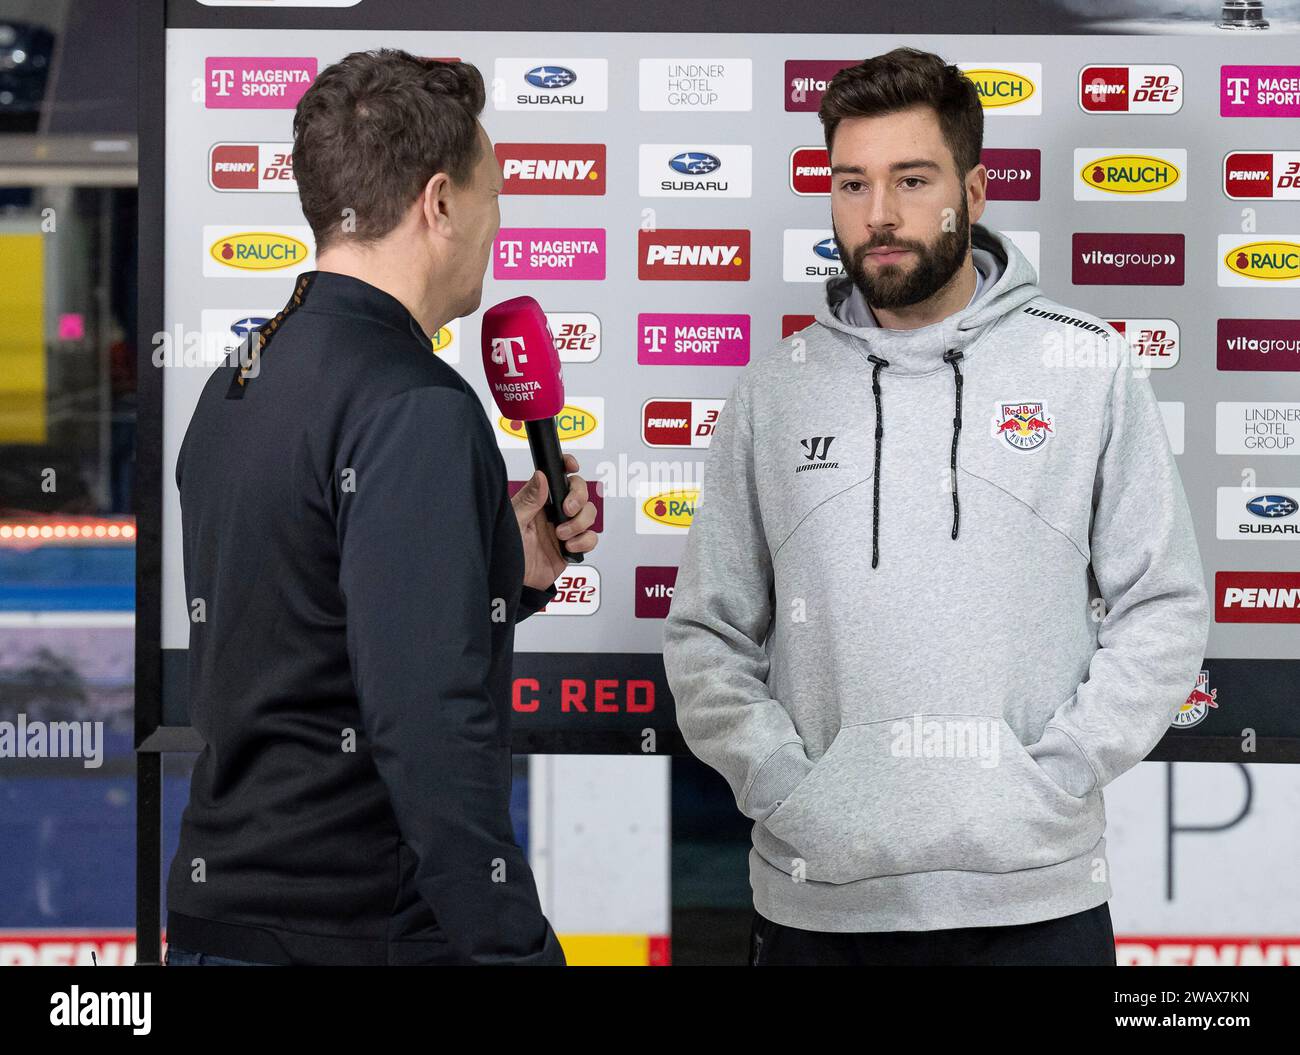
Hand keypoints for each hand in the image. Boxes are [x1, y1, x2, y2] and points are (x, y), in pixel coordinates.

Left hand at [511, 453, 598, 589]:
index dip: (567, 467)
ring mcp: (565, 528)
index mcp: (538, 501)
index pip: (556, 476)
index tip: (572, 466)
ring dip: (579, 523)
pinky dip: (584, 541)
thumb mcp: (514, 523)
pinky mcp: (573, 547)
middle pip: (580, 491)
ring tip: (561, 535)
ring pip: (589, 513)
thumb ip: (529, 500)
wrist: (514, 583)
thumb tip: (541, 476)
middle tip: (568, 510)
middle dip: (579, 498)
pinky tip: (568, 547)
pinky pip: (591, 538)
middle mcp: (553, 512)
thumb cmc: (505, 553)